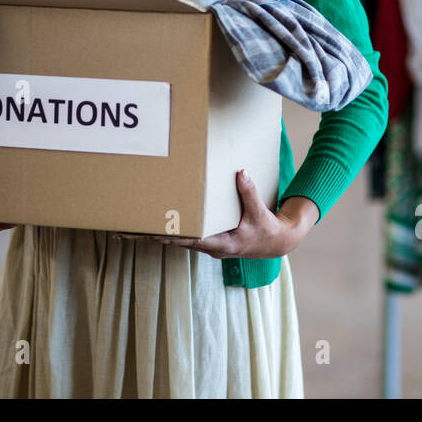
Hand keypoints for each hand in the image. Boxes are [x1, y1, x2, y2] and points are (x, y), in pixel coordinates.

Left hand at [158, 170, 317, 258]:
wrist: (277, 242)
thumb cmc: (267, 230)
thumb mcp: (259, 212)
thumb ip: (249, 192)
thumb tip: (241, 172)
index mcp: (223, 244)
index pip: (193, 242)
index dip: (175, 238)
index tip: (156, 233)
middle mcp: (215, 248)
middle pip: (184, 242)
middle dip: (166, 235)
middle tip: (144, 226)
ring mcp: (214, 246)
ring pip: (188, 240)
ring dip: (172, 234)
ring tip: (151, 225)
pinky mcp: (216, 241)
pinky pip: (195, 237)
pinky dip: (183, 231)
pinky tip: (173, 223)